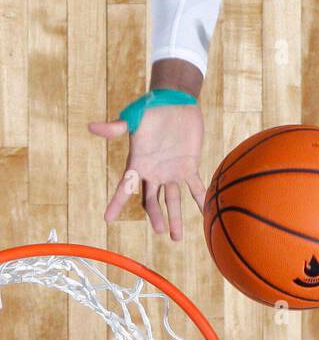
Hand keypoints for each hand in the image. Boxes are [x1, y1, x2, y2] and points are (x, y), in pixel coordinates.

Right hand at [88, 104, 205, 240]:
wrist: (175, 102)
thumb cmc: (151, 109)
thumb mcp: (133, 118)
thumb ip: (115, 127)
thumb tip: (91, 126)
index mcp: (138, 163)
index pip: (125, 187)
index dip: (117, 202)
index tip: (108, 218)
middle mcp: (154, 172)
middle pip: (152, 200)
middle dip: (155, 216)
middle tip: (159, 230)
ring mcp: (172, 171)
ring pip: (172, 199)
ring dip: (175, 218)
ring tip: (177, 237)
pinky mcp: (189, 165)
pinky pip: (194, 186)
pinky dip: (199, 199)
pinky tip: (205, 212)